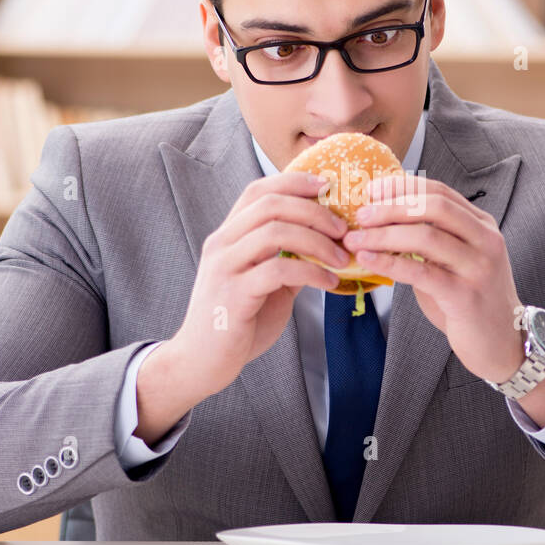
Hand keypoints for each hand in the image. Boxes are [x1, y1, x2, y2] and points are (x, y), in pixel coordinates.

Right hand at [168, 171, 348, 393]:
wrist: (202, 362)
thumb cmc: (237, 322)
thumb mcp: (265, 284)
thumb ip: (287, 261)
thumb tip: (325, 246)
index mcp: (228, 236)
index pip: (258, 191)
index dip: (293, 182)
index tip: (326, 186)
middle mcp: (222, 244)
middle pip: (270, 205)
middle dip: (314, 211)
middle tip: (342, 229)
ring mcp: (225, 268)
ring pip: (275, 232)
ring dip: (317, 241)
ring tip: (341, 258)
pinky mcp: (234, 294)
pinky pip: (278, 270)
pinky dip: (311, 272)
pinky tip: (329, 283)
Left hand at [342, 172, 526, 384]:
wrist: (501, 343)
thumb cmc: (470, 300)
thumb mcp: (455, 261)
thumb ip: (430, 240)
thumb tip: (381, 222)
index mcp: (482, 225)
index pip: (440, 192)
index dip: (403, 187)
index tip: (372, 190)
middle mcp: (486, 240)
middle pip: (434, 208)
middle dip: (392, 207)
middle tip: (360, 216)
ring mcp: (479, 267)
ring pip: (427, 237)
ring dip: (384, 235)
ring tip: (356, 239)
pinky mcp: (466, 296)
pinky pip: (422, 272)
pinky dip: (390, 263)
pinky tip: (368, 260)